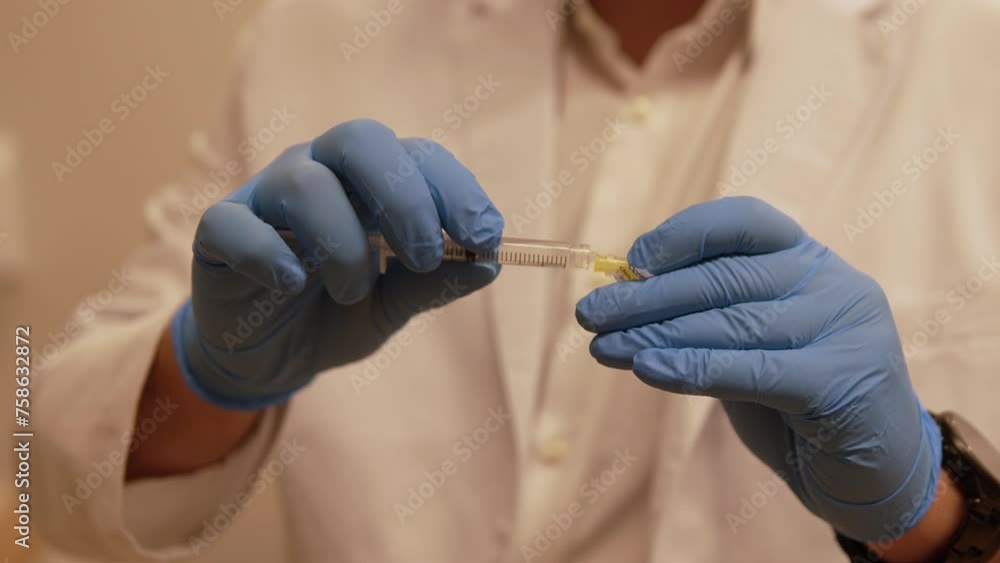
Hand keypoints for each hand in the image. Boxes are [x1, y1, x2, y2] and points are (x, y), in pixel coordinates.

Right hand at [173, 119, 503, 408]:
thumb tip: (491, 260)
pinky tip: (294, 285)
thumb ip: (436, 281)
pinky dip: (271, 255)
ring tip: (356, 291)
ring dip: (344, 242)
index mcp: (368, 181)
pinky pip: (236, 225)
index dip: (456, 189)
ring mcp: (265, 197)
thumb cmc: (337, 313)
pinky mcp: (218, 233)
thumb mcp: (394, 304)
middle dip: (404, 197)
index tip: (486, 236)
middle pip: (358, 140)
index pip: (417, 155)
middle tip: (424, 255)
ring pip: (303, 182)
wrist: (270, 357)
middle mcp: (318, 172)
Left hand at [575, 197, 940, 541]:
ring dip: (654, 335)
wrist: (873, 470)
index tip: (629, 263)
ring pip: (731, 324)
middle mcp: (831, 282)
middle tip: (590, 314)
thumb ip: (706, 317)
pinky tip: (647, 370)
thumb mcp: (750, 345)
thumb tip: (624, 296)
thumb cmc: (797, 399)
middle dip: (647, 297)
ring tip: (602, 347)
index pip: (743, 222)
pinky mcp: (843, 380)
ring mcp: (844, 328)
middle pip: (725, 278)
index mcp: (808, 258)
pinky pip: (752, 370)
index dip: (681, 235)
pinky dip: (692, 368)